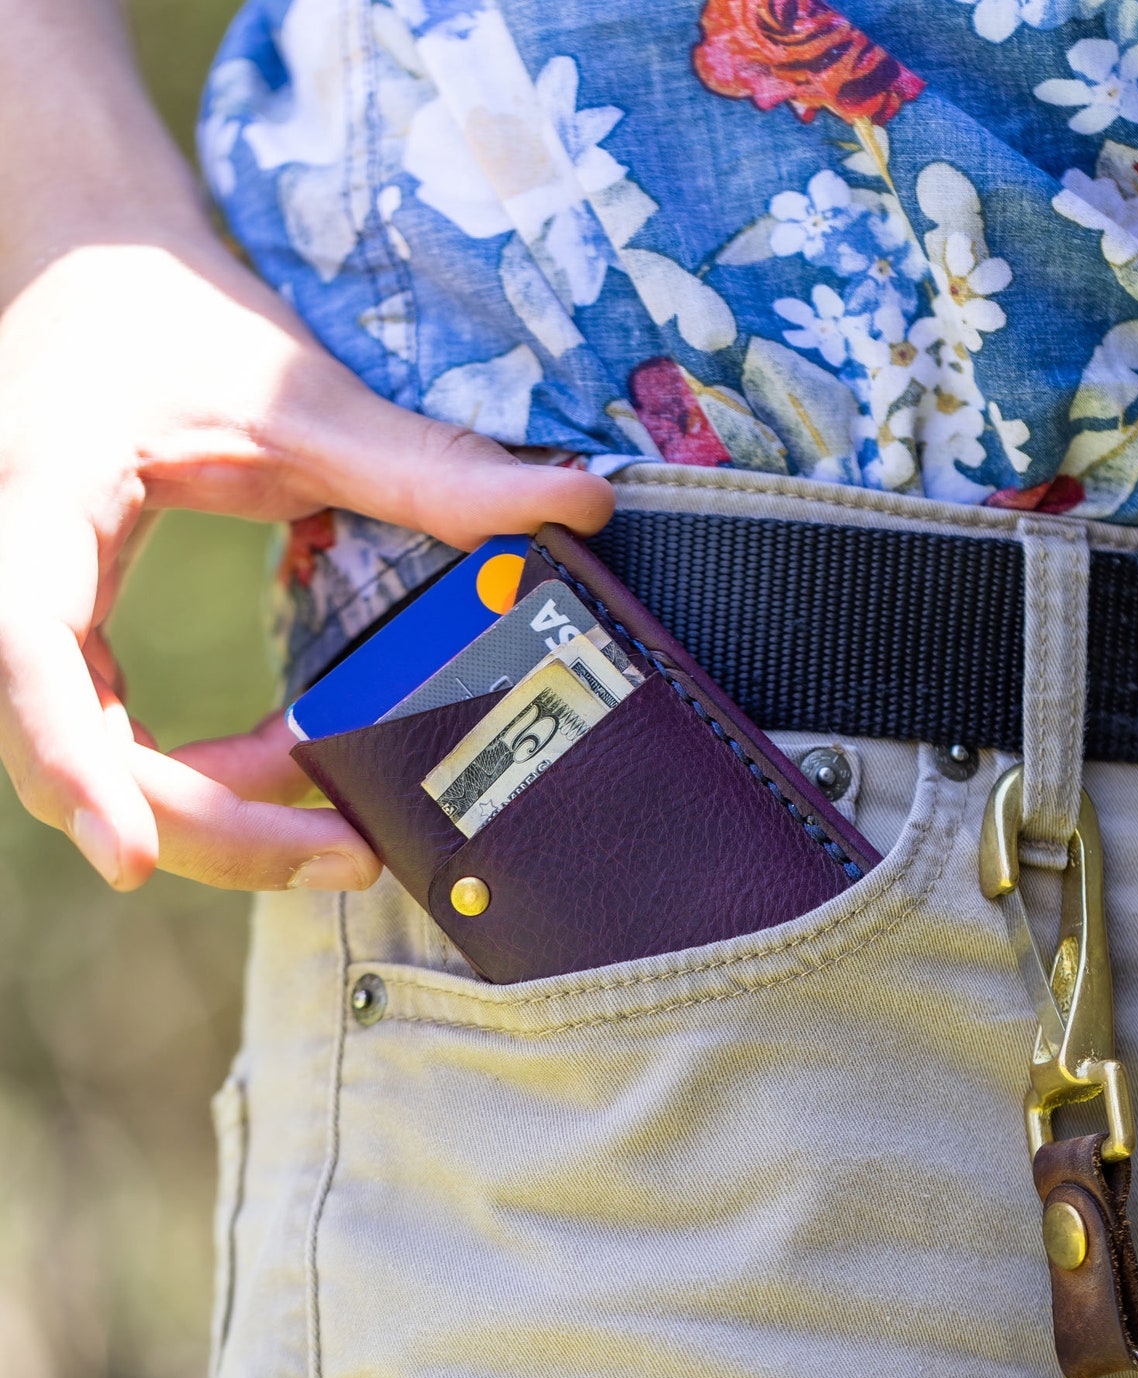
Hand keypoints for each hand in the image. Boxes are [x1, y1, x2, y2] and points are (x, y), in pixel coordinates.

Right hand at [0, 239, 613, 891]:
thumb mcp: (301, 395)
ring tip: (343, 824)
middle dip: (204, 825)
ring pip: (91, 759)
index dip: (73, 761)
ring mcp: (26, 606)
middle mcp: (6, 565)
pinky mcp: (63, 629)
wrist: (93, 265)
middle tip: (350, 858)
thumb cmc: (181, 317)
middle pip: (67, 746)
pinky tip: (291, 764)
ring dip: (213, 810)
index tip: (131, 858)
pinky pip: (113, 733)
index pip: (27, 652)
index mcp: (38, 501)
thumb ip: (430, 464)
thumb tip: (585, 502)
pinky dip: (200, 771)